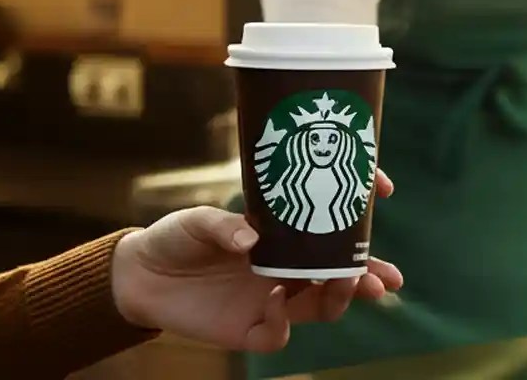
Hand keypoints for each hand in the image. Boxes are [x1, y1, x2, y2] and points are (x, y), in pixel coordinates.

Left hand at [111, 169, 402, 351]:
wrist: (141, 276)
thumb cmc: (177, 237)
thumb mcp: (198, 220)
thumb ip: (224, 225)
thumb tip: (253, 236)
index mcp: (284, 237)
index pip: (334, 226)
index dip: (362, 211)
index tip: (385, 191)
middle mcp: (287, 269)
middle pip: (342, 275)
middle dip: (369, 275)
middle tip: (384, 278)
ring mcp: (272, 300)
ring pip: (323, 307)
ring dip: (340, 299)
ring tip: (345, 285)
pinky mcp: (249, 329)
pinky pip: (279, 335)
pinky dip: (284, 321)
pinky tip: (276, 299)